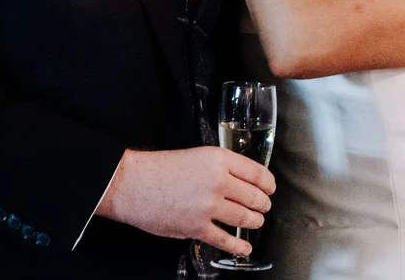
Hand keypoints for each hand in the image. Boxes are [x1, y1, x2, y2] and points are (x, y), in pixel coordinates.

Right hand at [96, 147, 274, 257]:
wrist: (134, 184)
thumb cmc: (161, 168)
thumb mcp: (198, 156)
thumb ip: (221, 167)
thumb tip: (243, 181)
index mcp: (219, 160)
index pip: (257, 173)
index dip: (268, 184)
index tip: (270, 188)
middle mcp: (218, 182)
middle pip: (254, 197)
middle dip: (263, 204)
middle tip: (264, 206)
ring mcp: (208, 207)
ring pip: (244, 218)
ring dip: (255, 221)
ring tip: (255, 221)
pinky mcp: (197, 228)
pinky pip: (226, 240)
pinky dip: (239, 246)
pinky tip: (245, 247)